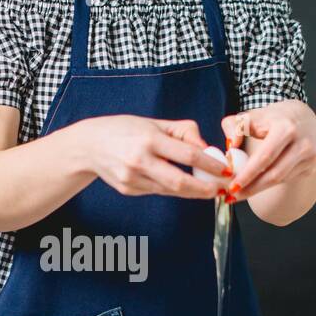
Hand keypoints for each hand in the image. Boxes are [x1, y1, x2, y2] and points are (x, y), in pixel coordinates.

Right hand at [87, 116, 232, 198]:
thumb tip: (206, 148)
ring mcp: (132, 178)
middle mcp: (140, 160)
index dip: (210, 165)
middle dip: (204, 189)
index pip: (188, 155)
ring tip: (206, 189)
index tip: (225, 170)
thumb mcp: (154, 123)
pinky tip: (179, 184)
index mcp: (149, 139)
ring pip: (170, 190)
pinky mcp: (128, 189)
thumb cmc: (125, 130)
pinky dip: (171, 189)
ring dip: (191, 192)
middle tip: (220, 190)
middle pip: (180, 181)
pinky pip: (157, 191)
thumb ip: (182, 132)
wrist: (89, 145)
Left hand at [221, 101, 315, 200]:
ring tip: (240, 192)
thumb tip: (231, 146)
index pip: (265, 156)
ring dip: (258, 189)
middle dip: (251, 188)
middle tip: (233, 196)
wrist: (303, 116)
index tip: (232, 187)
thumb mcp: (250, 116)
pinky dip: (269, 184)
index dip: (248, 174)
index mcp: (286, 127)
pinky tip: (257, 184)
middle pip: (274, 174)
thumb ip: (233, 127)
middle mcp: (302, 142)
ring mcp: (310, 155)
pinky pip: (287, 178)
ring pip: (281, 179)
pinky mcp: (312, 164)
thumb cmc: (272, 118)